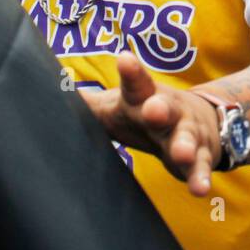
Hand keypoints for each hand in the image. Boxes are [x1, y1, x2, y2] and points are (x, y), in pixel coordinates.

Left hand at [79, 52, 223, 196]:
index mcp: (144, 97)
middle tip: (154, 110)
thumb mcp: (118, 103)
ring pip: (185, 138)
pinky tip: (200, 189)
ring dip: (184, 146)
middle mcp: (168, 111)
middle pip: (163, 108)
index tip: (125, 59)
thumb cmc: (146, 110)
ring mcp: (186, 132)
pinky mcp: (200, 155)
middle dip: (159, 109)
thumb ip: (87, 101)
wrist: (202, 119)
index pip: (136, 83)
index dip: (131, 72)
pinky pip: (200, 167)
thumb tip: (48, 86)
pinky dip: (200, 178)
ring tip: (183, 155)